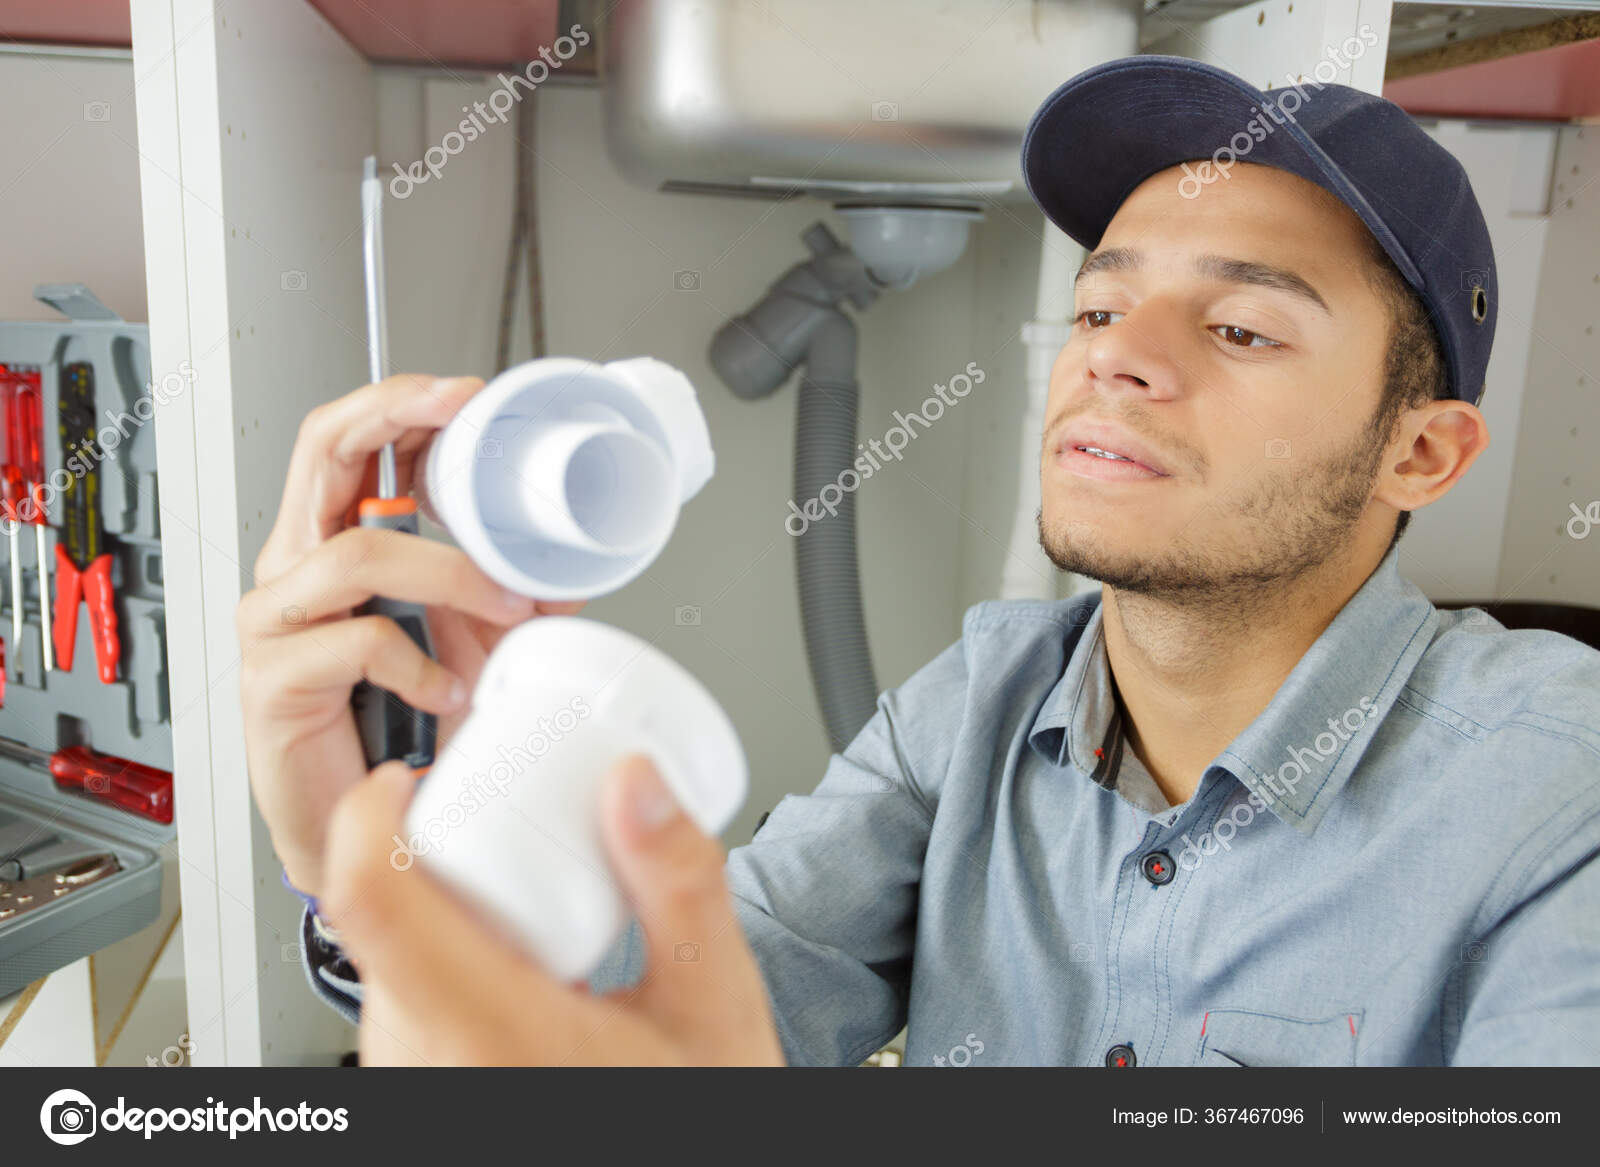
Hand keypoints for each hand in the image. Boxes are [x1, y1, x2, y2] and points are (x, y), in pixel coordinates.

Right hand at [236, 374, 583, 897]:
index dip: (398, 405)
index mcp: (330, 546)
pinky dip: (421, 664)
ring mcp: (277, 620)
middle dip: (392, 416)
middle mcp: (294, 570)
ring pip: (357, 552)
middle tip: (458, 410)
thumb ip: (501, 600)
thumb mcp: (463, 647)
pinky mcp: (274, 678)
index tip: (464, 392)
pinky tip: (447, 693)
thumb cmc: (392, 732)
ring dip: (450, 573)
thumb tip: (565, 571)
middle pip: (320, 454)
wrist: (350, 828)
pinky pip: (358, 642)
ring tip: (504, 612)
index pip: (345, 444)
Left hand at [319, 754, 784, 1065]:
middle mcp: (426, 1067)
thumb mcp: (715, 1005)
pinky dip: (453, 969)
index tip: (403, 780)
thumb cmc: (691, 1125)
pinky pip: (406, 1007)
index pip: (373, 900)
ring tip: (537, 926)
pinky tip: (526, 978)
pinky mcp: (416, 1092)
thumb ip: (678, 885)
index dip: (371, 818)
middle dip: (445, 861)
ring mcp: (412, 1086)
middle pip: (387, 921)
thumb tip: (636, 787)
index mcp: (490, 1035)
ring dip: (452, 918)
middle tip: (515, 840)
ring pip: (394, 962)